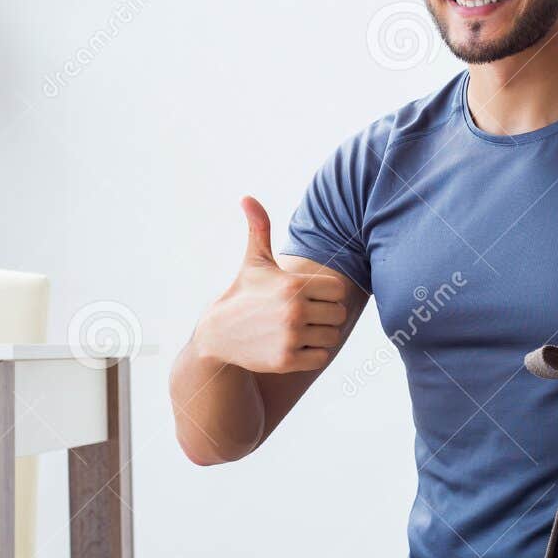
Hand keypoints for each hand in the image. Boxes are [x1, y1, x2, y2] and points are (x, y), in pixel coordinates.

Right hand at [192, 196, 351, 374]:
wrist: (218, 334)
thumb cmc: (244, 293)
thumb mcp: (254, 261)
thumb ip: (259, 228)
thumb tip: (246, 197)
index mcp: (293, 284)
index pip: (339, 290)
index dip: (327, 293)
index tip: (309, 295)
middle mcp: (294, 310)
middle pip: (338, 314)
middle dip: (325, 315)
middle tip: (303, 314)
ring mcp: (290, 337)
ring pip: (332, 336)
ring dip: (319, 335)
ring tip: (298, 329)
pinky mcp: (286, 360)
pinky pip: (321, 356)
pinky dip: (312, 353)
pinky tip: (293, 345)